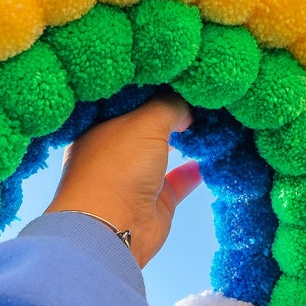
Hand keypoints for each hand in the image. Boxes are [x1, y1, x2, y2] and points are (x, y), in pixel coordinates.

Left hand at [45, 92, 201, 267]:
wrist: (112, 229)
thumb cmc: (117, 168)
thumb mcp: (145, 122)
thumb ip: (168, 106)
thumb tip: (185, 108)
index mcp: (98, 127)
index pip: (126, 100)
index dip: (149, 88)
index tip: (176, 76)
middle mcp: (113, 151)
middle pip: (145, 126)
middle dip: (168, 114)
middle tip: (196, 98)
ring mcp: (133, 177)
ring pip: (161, 154)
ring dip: (182, 142)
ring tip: (205, 124)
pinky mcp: (153, 201)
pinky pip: (177, 181)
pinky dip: (192, 172)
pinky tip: (207, 159)